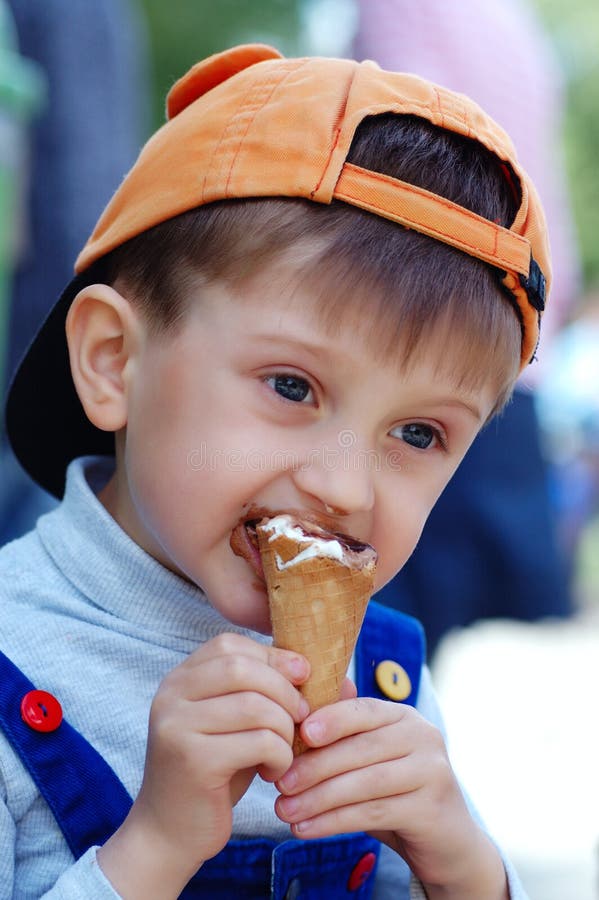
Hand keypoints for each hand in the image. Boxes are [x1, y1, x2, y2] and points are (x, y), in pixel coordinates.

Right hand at [98, 633, 309, 898]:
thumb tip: (321, 669)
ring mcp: (177, 726)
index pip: (229, 644)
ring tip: (284, 750)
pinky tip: (273, 771)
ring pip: (255, 705)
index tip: (300, 677)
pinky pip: (258, 742)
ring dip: (285, 728)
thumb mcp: (235, 723)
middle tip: (300, 718)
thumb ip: (261, 691)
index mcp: (179, 680)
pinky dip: (280, 755)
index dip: (271, 656)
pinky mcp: (193, 761)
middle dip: (284, 690)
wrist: (169, 834)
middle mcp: (171, 696)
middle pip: (242, 668)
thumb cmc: (213, 774)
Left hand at [275, 696, 508, 899]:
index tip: (298, 733)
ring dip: (319, 798)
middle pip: (361, 748)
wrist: (446, 842)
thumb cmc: (395, 793)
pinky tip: (306, 829)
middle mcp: (423, 736)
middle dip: (315, 766)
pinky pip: (373, 813)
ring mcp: (432, 772)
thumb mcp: (370, 759)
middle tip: (279, 783)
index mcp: (404, 716)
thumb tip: (302, 703)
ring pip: (365, 782)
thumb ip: (344, 734)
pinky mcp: (431, 809)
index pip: (364, 710)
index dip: (332, 719)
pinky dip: (334, 821)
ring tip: (285, 810)